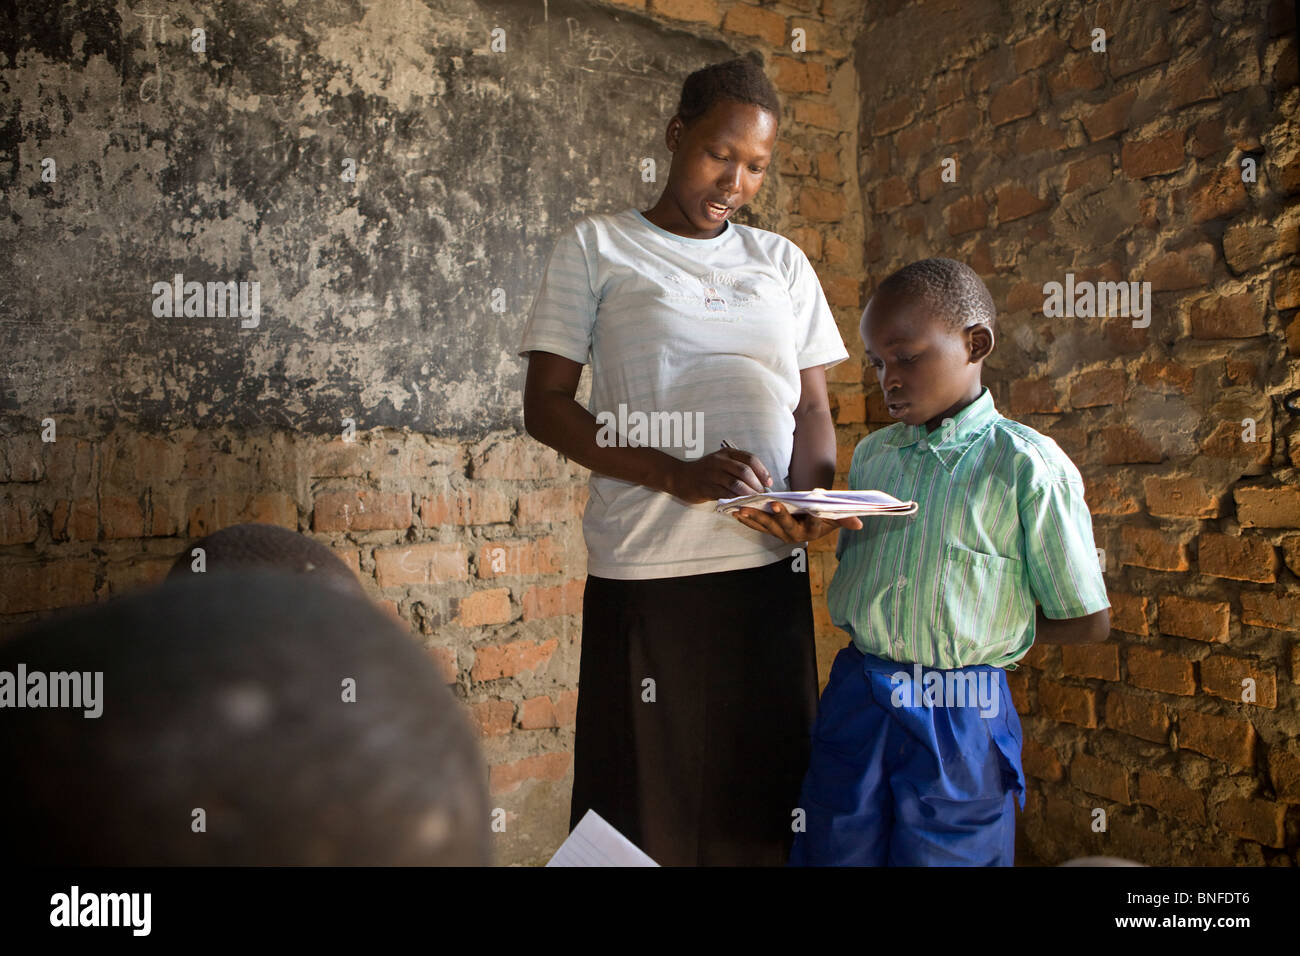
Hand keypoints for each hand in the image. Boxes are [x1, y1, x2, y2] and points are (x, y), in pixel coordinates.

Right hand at [667, 448, 772, 503]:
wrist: (680, 477)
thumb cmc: (706, 472)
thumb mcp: (722, 463)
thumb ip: (739, 468)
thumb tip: (761, 483)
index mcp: (726, 453)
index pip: (750, 458)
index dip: (763, 471)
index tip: (768, 483)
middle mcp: (719, 461)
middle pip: (744, 471)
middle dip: (757, 485)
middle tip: (761, 495)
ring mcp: (711, 474)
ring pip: (736, 484)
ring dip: (748, 494)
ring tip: (754, 501)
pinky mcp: (705, 487)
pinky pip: (725, 494)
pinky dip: (736, 500)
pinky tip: (741, 504)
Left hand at [732, 502, 862, 543]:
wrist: (811, 521)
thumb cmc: (824, 517)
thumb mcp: (835, 518)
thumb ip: (845, 519)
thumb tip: (860, 524)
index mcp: (811, 531)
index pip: (811, 526)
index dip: (805, 518)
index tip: (800, 508)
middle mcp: (794, 535)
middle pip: (784, 526)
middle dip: (775, 516)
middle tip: (772, 505)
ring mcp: (780, 533)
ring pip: (766, 526)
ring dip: (754, 518)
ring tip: (742, 509)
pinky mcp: (770, 529)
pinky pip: (756, 525)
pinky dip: (746, 519)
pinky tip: (735, 512)